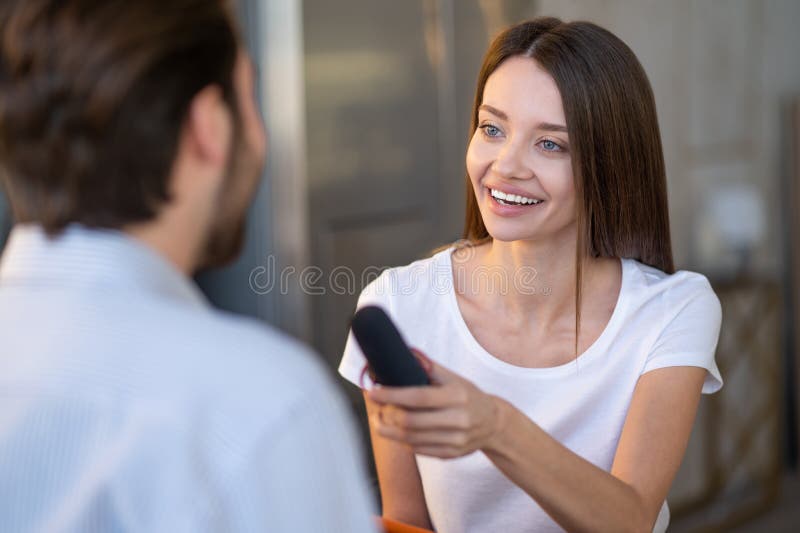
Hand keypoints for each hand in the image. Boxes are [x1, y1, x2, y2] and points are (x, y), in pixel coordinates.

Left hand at [367, 349, 507, 457]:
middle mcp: (458, 420)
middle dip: (387, 416)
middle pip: (412, 422)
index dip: (392, 396)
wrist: (494, 423)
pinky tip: (396, 432)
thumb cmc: (467, 395)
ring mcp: (456, 440)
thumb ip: (429, 368)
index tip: (373, 393)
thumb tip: (404, 354)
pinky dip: (403, 441)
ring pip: (412, 440)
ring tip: (378, 421)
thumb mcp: (453, 378)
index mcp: (457, 396)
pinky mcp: (451, 454)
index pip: (418, 397)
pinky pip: (419, 450)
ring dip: (389, 431)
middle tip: (375, 409)